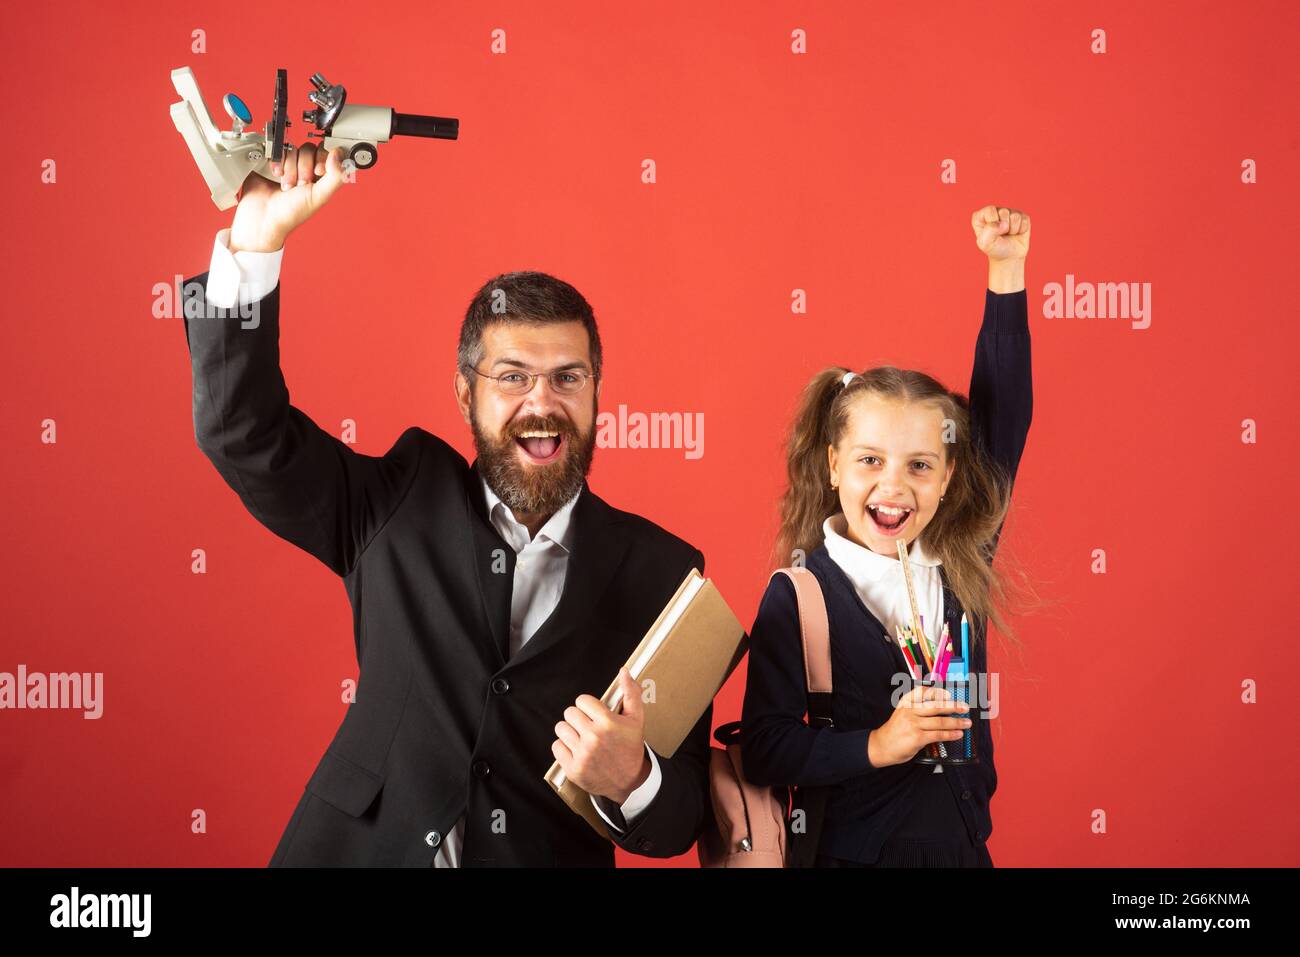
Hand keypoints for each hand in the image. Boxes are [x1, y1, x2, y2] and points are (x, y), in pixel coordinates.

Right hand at [228, 142, 347, 252]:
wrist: (263, 216)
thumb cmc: (292, 213)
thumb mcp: (320, 196)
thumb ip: (335, 176)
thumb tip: (339, 153)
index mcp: (321, 177)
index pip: (328, 153)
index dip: (323, 158)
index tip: (318, 172)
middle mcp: (306, 169)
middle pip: (310, 149)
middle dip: (304, 168)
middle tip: (300, 185)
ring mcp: (289, 163)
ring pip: (294, 149)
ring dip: (290, 169)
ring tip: (286, 186)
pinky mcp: (273, 160)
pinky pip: (278, 149)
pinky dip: (278, 163)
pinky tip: (276, 176)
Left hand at [551, 667, 650, 804]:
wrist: (630, 781)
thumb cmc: (631, 748)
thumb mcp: (636, 719)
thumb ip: (630, 693)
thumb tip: (624, 671)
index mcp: (608, 722)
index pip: (582, 700)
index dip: (588, 706)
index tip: (594, 713)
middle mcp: (593, 737)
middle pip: (569, 713)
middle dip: (578, 718)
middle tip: (588, 726)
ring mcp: (582, 754)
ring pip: (560, 728)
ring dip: (569, 731)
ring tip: (581, 737)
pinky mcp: (573, 768)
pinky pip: (556, 746)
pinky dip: (564, 747)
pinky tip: (576, 749)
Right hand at [867, 684, 971, 767]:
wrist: (881, 746)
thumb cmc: (895, 731)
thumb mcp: (902, 714)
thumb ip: (917, 709)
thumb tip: (942, 709)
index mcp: (906, 703)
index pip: (923, 692)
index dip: (938, 692)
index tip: (949, 694)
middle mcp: (910, 711)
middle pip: (936, 706)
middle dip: (953, 706)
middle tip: (965, 707)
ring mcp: (913, 724)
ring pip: (940, 721)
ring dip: (956, 722)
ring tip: (966, 723)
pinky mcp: (917, 737)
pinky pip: (938, 734)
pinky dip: (950, 734)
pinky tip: (958, 734)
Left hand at [971, 204, 1029, 261]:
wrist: (1008, 257)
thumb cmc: (994, 249)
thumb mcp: (985, 243)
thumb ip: (989, 231)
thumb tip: (1004, 224)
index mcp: (981, 216)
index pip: (990, 210)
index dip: (993, 223)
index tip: (991, 234)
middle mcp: (995, 211)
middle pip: (1004, 212)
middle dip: (1004, 228)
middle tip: (1001, 235)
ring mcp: (1009, 212)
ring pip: (1015, 216)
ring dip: (1013, 229)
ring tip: (1008, 234)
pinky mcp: (1021, 216)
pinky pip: (1024, 220)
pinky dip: (1021, 230)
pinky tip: (1016, 233)